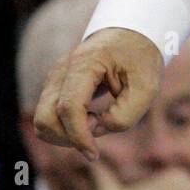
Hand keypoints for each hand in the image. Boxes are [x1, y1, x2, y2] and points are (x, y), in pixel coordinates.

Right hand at [33, 27, 163, 160]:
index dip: (78, 136)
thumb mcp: (147, 86)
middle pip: (45, 119)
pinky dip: (64, 128)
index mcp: (85, 63)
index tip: (94, 154)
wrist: (132, 35)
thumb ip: (125, 115)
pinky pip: (48, 117)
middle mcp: (61, 71)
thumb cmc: (140, 59)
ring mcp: (54, 79)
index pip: (68, 108)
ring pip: (42, 121)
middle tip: (98, 123)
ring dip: (65, 134)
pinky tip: (89, 117)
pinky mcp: (54, 88)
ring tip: (95, 119)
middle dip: (68, 137)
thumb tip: (95, 131)